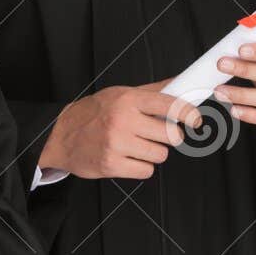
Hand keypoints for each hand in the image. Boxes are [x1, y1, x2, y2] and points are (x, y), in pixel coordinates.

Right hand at [38, 81, 202, 180]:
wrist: (60, 136)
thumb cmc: (93, 113)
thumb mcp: (120, 94)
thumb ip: (153, 91)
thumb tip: (184, 83)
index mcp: (127, 99)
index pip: (170, 106)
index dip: (189, 114)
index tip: (195, 120)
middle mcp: (122, 120)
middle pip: (171, 136)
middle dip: (166, 137)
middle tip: (152, 134)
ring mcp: (116, 144)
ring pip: (160, 155)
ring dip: (151, 153)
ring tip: (133, 145)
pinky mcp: (111, 165)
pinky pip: (146, 171)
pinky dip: (139, 167)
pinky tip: (126, 157)